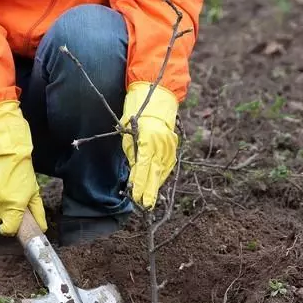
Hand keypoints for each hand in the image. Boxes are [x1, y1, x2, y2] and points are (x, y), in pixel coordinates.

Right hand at [0, 100, 46, 235]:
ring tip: (5, 190)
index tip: (12, 225)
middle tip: (12, 201)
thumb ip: (37, 212)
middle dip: (4, 214)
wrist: (6, 152)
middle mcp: (0, 205)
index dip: (10, 229)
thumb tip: (42, 227)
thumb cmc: (22, 171)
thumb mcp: (34, 192)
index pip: (7, 230)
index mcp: (14, 207)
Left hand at [121, 82, 178, 208]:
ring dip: (156, 185)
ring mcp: (170, 144)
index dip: (140, 184)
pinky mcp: (174, 145)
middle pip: (155, 172)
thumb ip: (133, 153)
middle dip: (150, 190)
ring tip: (150, 200)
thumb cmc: (136, 112)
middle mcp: (161, 143)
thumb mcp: (128, 133)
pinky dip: (162, 175)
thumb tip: (135, 172)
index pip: (143, 167)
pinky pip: (168, 164)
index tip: (137, 197)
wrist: (158, 96)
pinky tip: (157, 184)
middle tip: (146, 206)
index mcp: (147, 138)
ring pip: (163, 170)